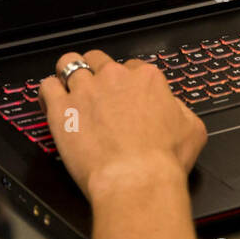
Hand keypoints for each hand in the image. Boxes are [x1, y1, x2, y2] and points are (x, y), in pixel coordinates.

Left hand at [40, 49, 207, 201]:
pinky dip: (48, 92)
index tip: (123, 96)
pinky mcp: (62, 109)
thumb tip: (172, 107)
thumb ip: (180, 109)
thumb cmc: (163, 160)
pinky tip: (52, 103)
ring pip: (68, 64)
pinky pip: (46, 86)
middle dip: (95, 72)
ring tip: (69, 90)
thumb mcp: (193, 129)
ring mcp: (86, 90)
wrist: (137, 179)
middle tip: (96, 92)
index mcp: (146, 78)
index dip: (127, 82)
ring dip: (68, 75)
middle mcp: (114, 77)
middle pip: (97, 59)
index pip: (131, 66)